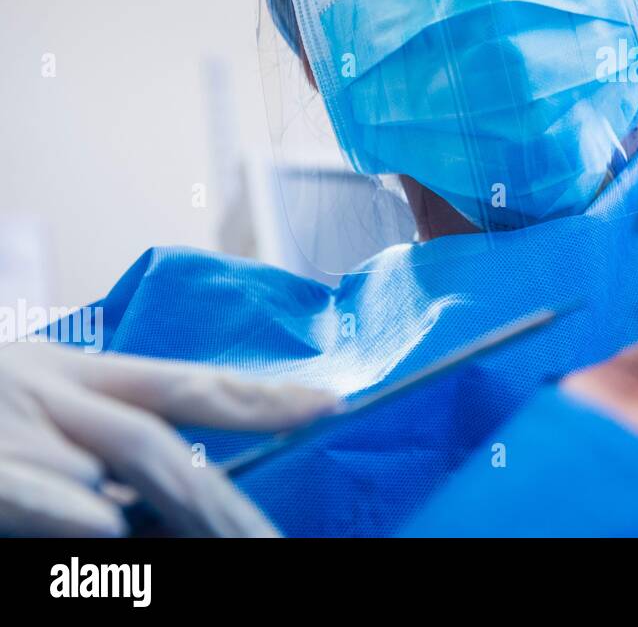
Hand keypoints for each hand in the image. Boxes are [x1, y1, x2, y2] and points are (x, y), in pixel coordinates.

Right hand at [0, 340, 336, 536]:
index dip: (260, 395)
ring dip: (166, 502)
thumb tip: (166, 501)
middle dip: (219, 501)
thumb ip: (104, 442)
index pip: (185, 382)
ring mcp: (9, 424)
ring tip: (212, 540)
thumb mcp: (30, 413)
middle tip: (269, 542)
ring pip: (110, 462)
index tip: (330, 404)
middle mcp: (48, 387)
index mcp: (70, 370)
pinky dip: (67, 510)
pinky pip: (29, 492)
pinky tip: (100, 526)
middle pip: (158, 440)